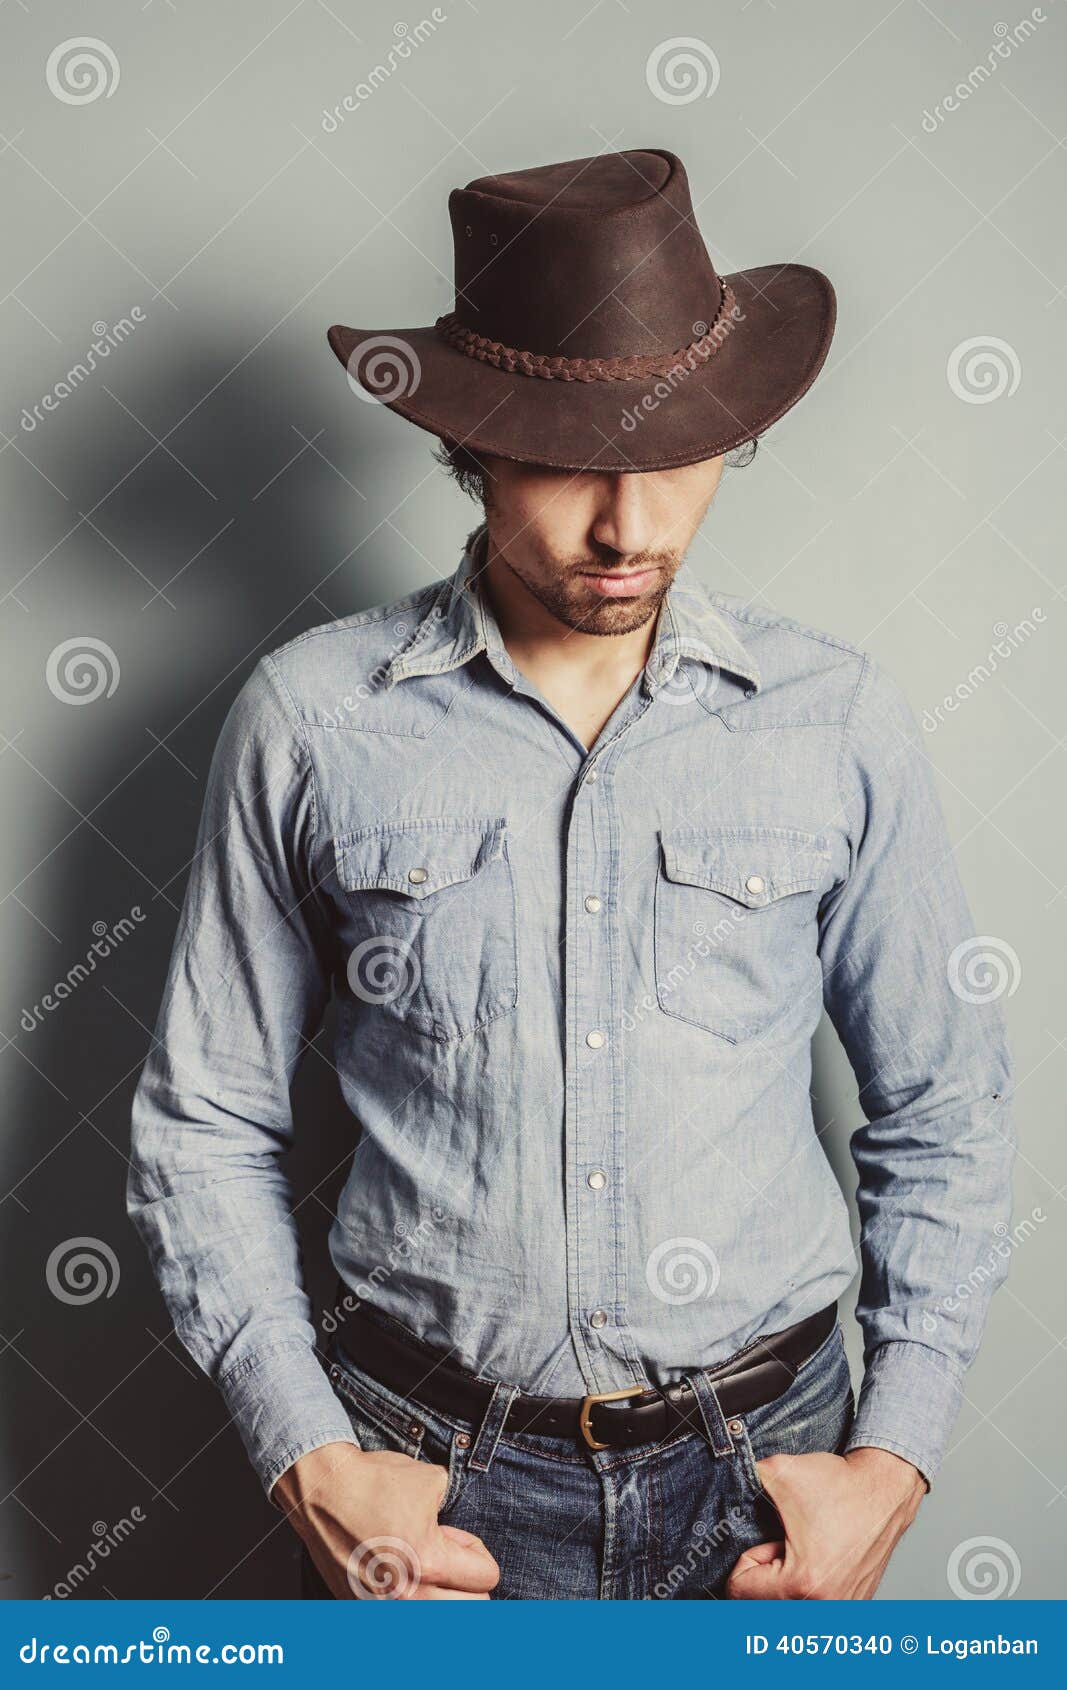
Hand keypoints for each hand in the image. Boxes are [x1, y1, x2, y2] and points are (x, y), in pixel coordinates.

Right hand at [272, 1442, 499, 1599]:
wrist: (323, 1490)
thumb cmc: (374, 1482)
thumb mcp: (433, 1482)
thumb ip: (456, 1516)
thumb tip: (458, 1540)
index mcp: (429, 1562)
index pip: (486, 1576)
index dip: (475, 1551)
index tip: (451, 1536)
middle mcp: (408, 1595)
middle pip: (475, 1609)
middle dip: (468, 1583)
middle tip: (446, 1559)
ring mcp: (383, 1608)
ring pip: (442, 1622)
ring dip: (442, 1599)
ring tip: (423, 1570)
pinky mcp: (363, 1610)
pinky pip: (402, 1617)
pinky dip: (409, 1603)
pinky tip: (394, 1576)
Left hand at [726, 1446, 925, 1600]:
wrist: (884, 1488)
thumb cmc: (841, 1485)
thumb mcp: (779, 1473)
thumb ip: (742, 1480)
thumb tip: (720, 1478)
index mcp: (802, 1584)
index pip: (740, 1592)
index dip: (748, 1559)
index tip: (770, 1541)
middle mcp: (824, 1607)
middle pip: (761, 1606)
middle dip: (767, 1575)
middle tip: (787, 1547)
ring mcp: (842, 1612)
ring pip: (786, 1609)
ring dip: (786, 1583)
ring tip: (805, 1553)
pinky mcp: (854, 1609)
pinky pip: (812, 1608)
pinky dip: (809, 1589)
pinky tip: (823, 1562)